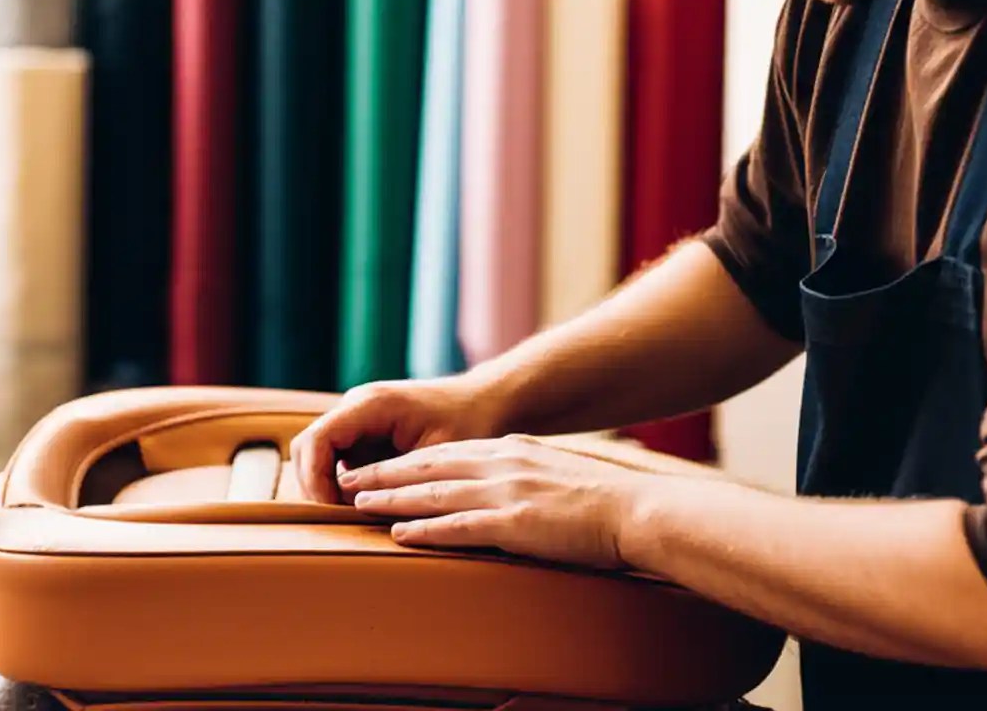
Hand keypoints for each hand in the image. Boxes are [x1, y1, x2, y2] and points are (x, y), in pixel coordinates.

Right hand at [291, 376, 504, 503]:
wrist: (489, 400)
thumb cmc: (470, 422)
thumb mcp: (438, 456)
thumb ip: (399, 480)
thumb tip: (361, 509)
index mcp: (371, 405)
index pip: (316, 440)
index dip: (313, 479)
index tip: (329, 511)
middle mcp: (357, 406)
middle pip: (308, 448)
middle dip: (314, 486)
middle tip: (335, 522)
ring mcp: (359, 418)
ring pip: (318, 455)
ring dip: (325, 486)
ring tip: (348, 518)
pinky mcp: (366, 432)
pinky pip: (337, 458)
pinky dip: (341, 484)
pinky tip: (362, 507)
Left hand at [338, 434, 640, 569]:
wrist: (635, 509)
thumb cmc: (603, 499)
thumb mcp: (555, 471)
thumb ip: (524, 472)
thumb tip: (505, 486)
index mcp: (511, 450)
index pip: (446, 452)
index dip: (406, 460)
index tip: (378, 466)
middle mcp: (502, 464)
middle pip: (429, 466)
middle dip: (385, 474)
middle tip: (350, 481)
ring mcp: (506, 492)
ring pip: (435, 493)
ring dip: (393, 500)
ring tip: (359, 505)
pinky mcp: (514, 523)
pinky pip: (458, 526)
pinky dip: (425, 530)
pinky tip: (400, 535)